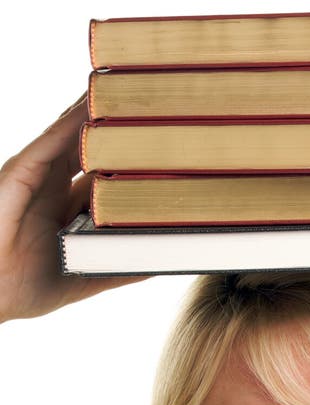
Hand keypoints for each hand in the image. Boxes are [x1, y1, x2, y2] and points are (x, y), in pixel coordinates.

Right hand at [0, 96, 145, 323]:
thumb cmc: (24, 288)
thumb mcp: (85, 279)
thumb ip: (119, 269)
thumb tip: (159, 263)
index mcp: (70, 211)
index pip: (108, 179)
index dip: (134, 165)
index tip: (169, 153)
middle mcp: (56, 187)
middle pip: (96, 152)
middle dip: (124, 135)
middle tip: (162, 112)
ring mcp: (39, 176)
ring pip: (77, 137)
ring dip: (103, 116)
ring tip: (136, 94)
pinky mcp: (22, 169)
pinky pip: (52, 140)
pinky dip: (73, 121)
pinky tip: (97, 104)